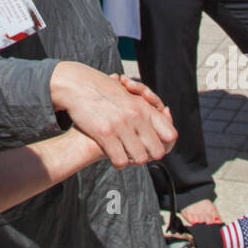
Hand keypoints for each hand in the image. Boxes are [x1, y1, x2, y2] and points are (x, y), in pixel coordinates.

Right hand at [50, 62, 177, 168]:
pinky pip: (120, 160)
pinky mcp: (105, 133)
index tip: (154, 144)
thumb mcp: (127, 94)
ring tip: (126, 155)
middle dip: (150, 155)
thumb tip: (160, 115)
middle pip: (158, 151)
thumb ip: (142, 106)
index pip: (170, 134)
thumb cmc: (101, 89)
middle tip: (139, 153)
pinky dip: (118, 162)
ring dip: (133, 160)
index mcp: (144, 107)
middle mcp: (136, 116)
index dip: (164, 143)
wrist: (77, 85)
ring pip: (140, 158)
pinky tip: (113, 157)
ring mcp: (121, 125)